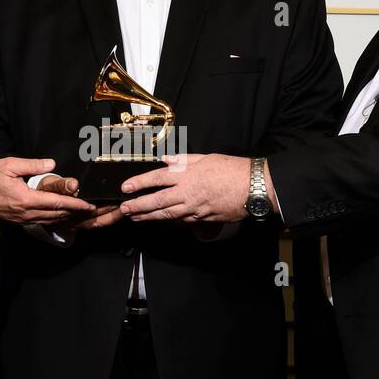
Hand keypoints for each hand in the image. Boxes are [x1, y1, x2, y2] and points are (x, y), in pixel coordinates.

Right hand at [0, 158, 95, 224]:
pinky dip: (54, 219)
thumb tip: (52, 164)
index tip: (88, 204)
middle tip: (90, 208)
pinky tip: (60, 215)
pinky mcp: (19, 221)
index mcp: (26, 199)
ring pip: (50, 220)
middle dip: (75, 212)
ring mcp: (23, 219)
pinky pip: (41, 222)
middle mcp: (27, 213)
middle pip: (57, 214)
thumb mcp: (10, 165)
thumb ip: (32, 165)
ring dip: (66, 217)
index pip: (57, 203)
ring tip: (79, 212)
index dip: (75, 204)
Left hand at [118, 153, 250, 222]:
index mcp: (187, 174)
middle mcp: (188, 193)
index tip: (126, 187)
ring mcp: (195, 208)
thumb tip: (166, 161)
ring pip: (167, 214)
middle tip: (125, 209)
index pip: (157, 178)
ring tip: (136, 217)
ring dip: (149, 217)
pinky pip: (182, 220)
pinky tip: (161, 220)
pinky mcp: (203, 218)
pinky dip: (169, 220)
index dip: (139, 183)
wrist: (253, 188)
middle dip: (138, 206)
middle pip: (157, 201)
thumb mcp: (206, 158)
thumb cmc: (232, 170)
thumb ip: (184, 160)